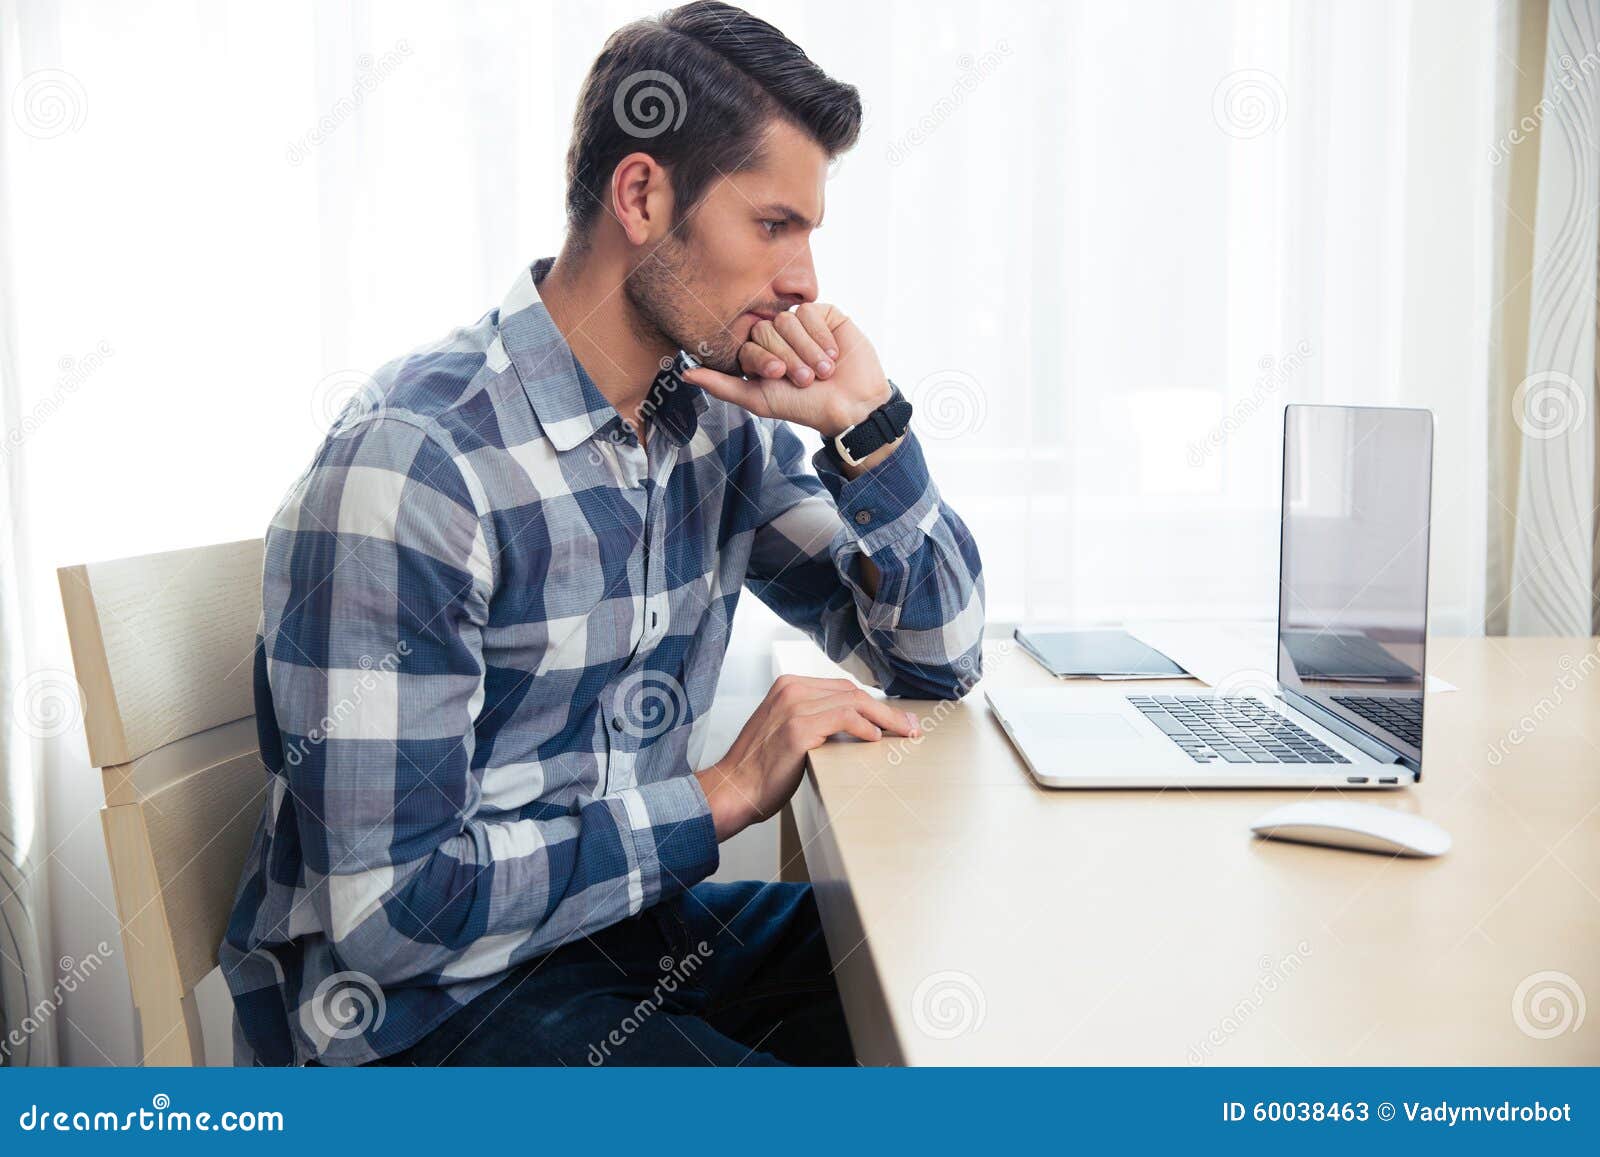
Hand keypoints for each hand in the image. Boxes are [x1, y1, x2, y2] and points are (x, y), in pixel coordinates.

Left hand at [682, 302, 891, 437]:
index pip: (749, 342)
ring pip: (789, 320)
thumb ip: (722, 385)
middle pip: (767, 329)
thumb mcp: (758, 399)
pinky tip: (832, 354)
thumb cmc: (803, 406)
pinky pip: (811, 312)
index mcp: (761, 352)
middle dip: (787, 357)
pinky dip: (821, 337)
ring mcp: (802, 323)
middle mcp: (779, 335)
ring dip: (806, 351)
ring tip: (822, 371)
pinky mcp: (826, 314)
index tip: (779, 378)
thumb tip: (685, 374)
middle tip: (804, 379)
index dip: (764, 360)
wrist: (850, 405)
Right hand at [694, 674, 919, 840]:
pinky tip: (875, 739)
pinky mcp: (797, 728)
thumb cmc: (760, 769)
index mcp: (787, 686)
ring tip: (904, 733)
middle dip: (886, 709)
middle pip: (852, 691)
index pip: (842, 688)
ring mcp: (793, 707)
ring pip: (854, 702)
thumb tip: (855, 726)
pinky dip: (865, 727)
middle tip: (910, 726)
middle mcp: (790, 690)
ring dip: (886, 718)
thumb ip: (813, 720)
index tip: (896, 719)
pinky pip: (844, 718)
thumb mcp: (785, 732)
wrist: (733, 790)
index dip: (873, 703)